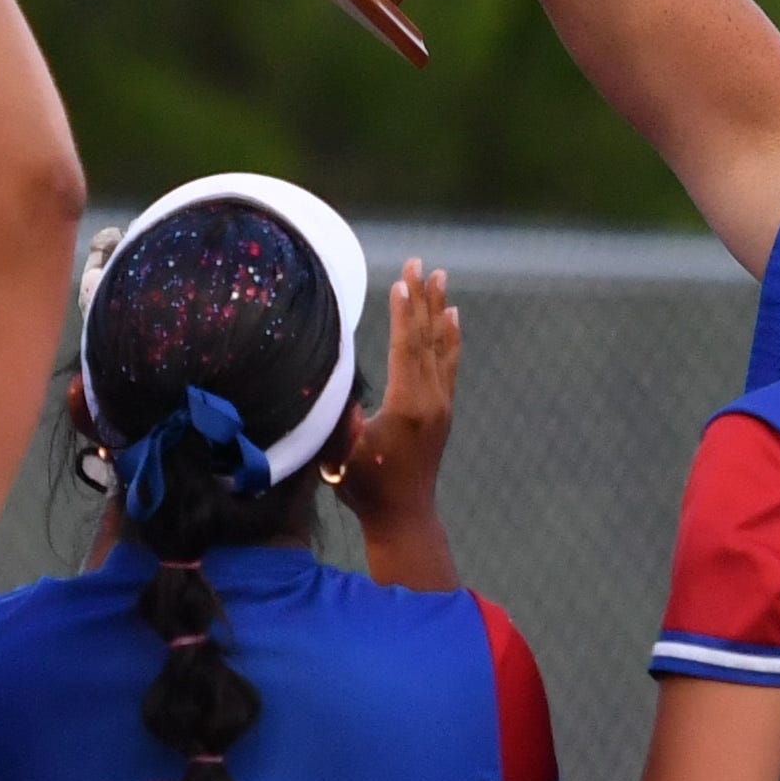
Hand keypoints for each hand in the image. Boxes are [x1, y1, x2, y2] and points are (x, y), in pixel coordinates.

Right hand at [332, 260, 458, 534]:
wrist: (405, 518)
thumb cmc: (365, 488)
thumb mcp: (341, 456)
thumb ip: (338, 421)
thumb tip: (328, 385)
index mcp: (407, 407)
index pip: (406, 347)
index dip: (402, 313)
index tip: (400, 281)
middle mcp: (432, 401)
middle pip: (426, 338)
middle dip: (421, 298)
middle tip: (420, 262)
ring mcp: (442, 405)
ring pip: (442, 347)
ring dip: (439, 309)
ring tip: (441, 277)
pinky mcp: (444, 411)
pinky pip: (450, 364)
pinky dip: (450, 336)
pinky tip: (451, 317)